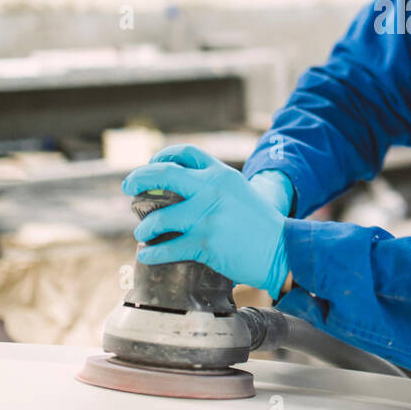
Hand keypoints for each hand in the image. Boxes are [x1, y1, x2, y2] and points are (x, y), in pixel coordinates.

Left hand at [123, 145, 290, 295]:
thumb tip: (183, 191)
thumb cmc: (261, 225)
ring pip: (159, 218)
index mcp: (221, 174)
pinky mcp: (205, 243)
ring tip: (142, 233)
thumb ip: (215, 188)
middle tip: (127, 188)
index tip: (150, 166)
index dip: (161, 156)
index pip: (185, 153)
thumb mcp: (241, 193)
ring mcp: (206, 217)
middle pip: (163, 174)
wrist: (283, 250)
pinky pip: (168, 249)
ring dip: (145, 227)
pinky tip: (146, 256)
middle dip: (138, 179)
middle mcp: (211, 190)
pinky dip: (152, 254)